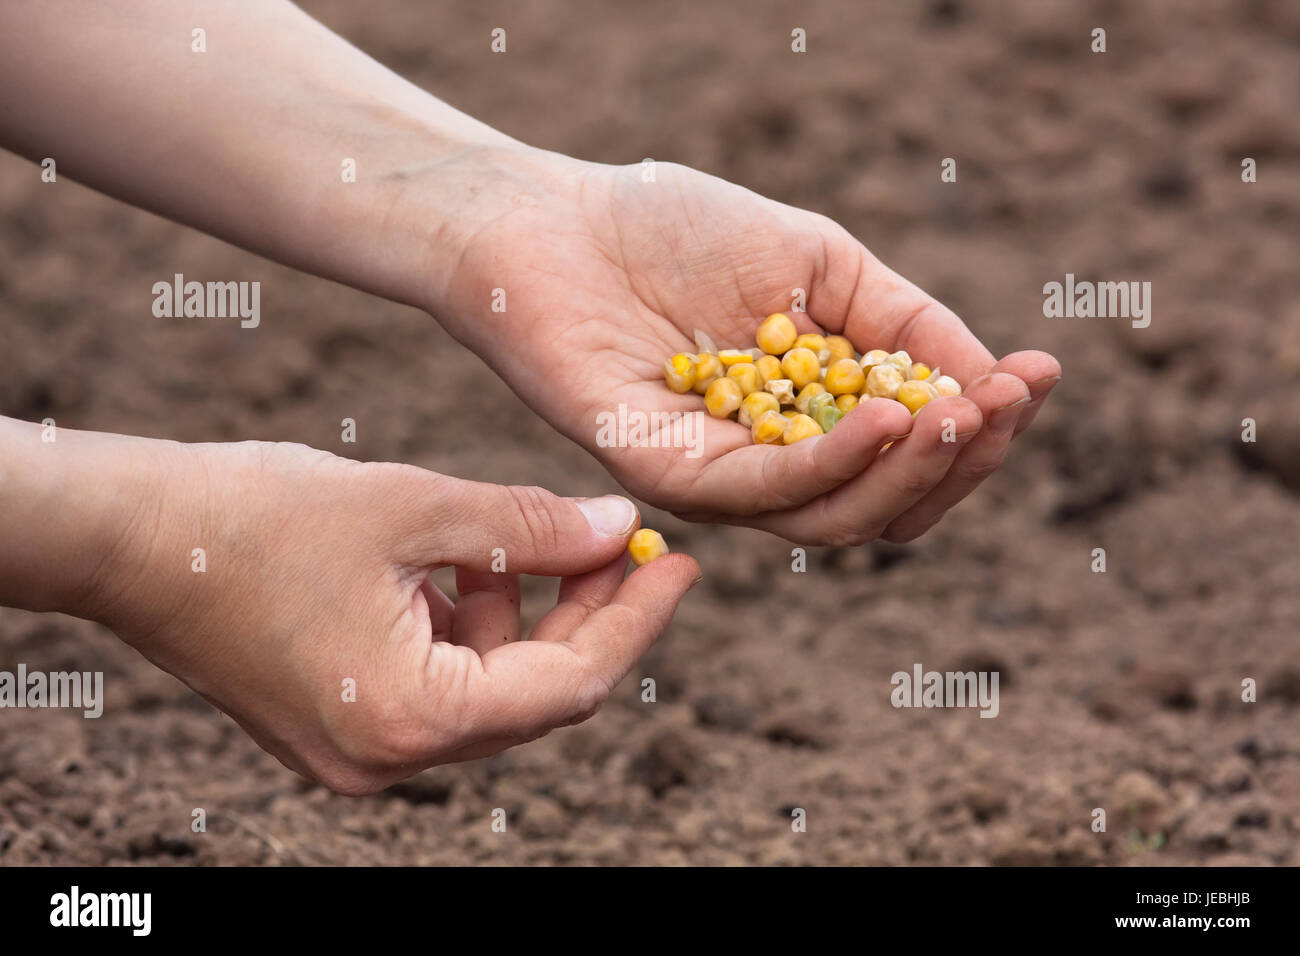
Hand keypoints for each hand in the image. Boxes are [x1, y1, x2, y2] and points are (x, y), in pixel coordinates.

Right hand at [71, 436, 698, 793]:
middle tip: (628, 544)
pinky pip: (437, 683)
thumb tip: (620, 526)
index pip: (568, 685)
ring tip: (536, 535)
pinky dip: (467, 625)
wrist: (130, 538)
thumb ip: (531, 525)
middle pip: (533, 694)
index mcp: (412, 720)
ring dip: (525, 613)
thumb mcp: (416, 507)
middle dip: (588, 614)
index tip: (682, 563)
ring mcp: (360, 751)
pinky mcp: (339, 726)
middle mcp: (389, 759)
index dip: (636, 620)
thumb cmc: (261, 514)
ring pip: (487, 687)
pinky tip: (467, 561)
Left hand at [426, 149, 1060, 544]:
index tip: (1039, 377)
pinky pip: (767, 493)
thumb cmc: (682, 233)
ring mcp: (723, 479)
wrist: (559, 223)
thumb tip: (997, 381)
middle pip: (888, 506)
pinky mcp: (670, 477)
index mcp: (814, 421)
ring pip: (838, 517)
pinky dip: (838, 463)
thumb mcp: (826, 264)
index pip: (913, 457)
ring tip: (960, 413)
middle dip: (959, 462)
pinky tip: (888, 419)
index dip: (983, 429)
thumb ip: (904, 323)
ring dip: (912, 472)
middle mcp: (774, 465)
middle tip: (1001, 406)